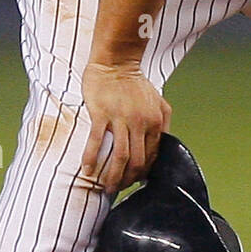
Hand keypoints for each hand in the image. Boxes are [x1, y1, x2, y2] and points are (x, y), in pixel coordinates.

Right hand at [80, 61, 171, 193]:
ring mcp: (121, 118)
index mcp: (156, 121)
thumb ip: (163, 122)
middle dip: (128, 180)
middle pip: (137, 161)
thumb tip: (163, 144)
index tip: (134, 181)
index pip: (152, 156)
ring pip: (120, 156)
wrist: (116, 63)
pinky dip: (92, 158)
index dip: (143, 172)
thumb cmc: (135, 83)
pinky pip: (98, 142)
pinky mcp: (102, 114)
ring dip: (113, 176)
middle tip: (118, 188)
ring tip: (106, 187)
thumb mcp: (158, 101)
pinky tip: (87, 169)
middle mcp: (141, 122)